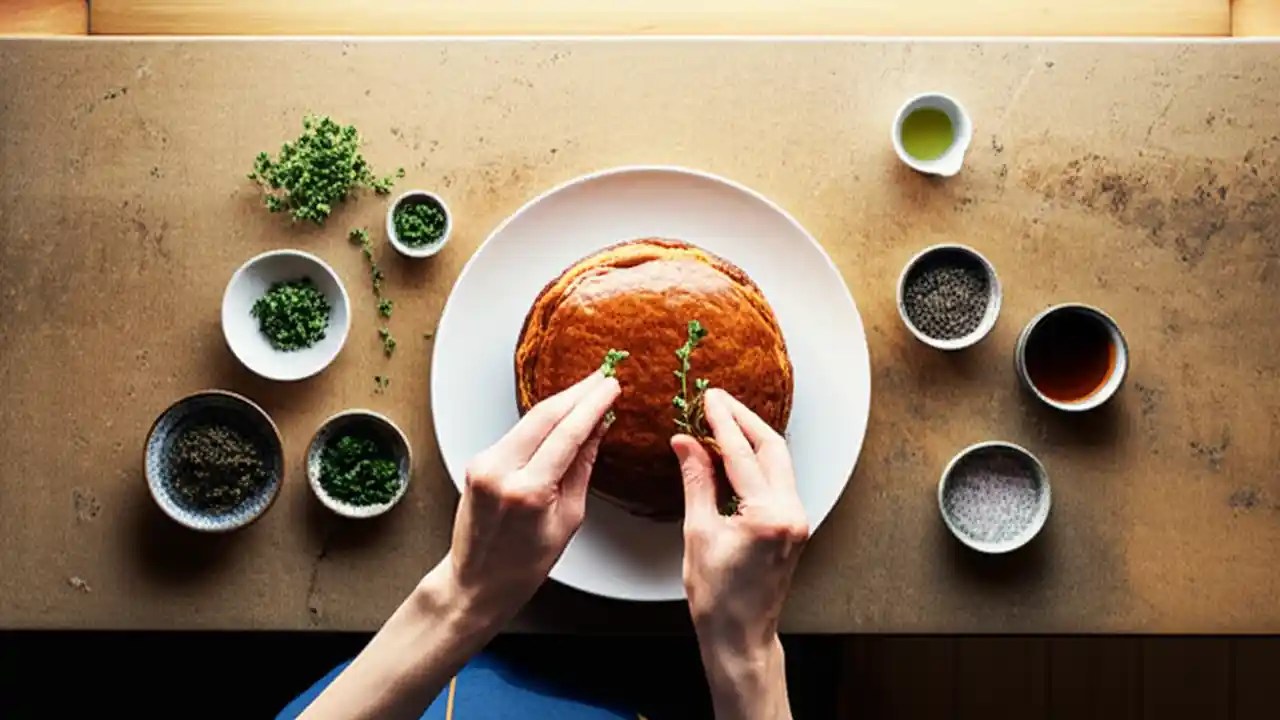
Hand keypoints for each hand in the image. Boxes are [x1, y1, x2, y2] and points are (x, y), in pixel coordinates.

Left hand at [443, 371, 619, 625]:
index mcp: (527, 491)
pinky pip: (517, 433)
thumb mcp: (568, 519)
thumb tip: (598, 428)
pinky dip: (542, 421)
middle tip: (603, 376)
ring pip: (529, 420)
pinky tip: (561, 413)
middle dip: (577, 392)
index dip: (593, 405)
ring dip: (561, 402)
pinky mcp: (477, 461)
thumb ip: (582, 468)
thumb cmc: (524, 565)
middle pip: (544, 415)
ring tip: (588, 390)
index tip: (611, 386)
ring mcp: (483, 463)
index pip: (567, 433)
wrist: (477, 582)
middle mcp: (500, 471)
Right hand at [673, 388, 807, 719]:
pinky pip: (778, 479)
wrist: (741, 636)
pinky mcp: (794, 524)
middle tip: (717, 399)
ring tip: (723, 419)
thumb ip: (696, 481)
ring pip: (778, 461)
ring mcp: (797, 519)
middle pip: (771, 448)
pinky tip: (735, 452)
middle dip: (743, 420)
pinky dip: (757, 460)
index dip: (722, 422)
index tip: (707, 398)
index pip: (742, 455)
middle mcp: (791, 513)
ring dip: (751, 437)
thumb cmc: (717, 598)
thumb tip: (687, 443)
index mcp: (768, 516)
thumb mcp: (698, 533)